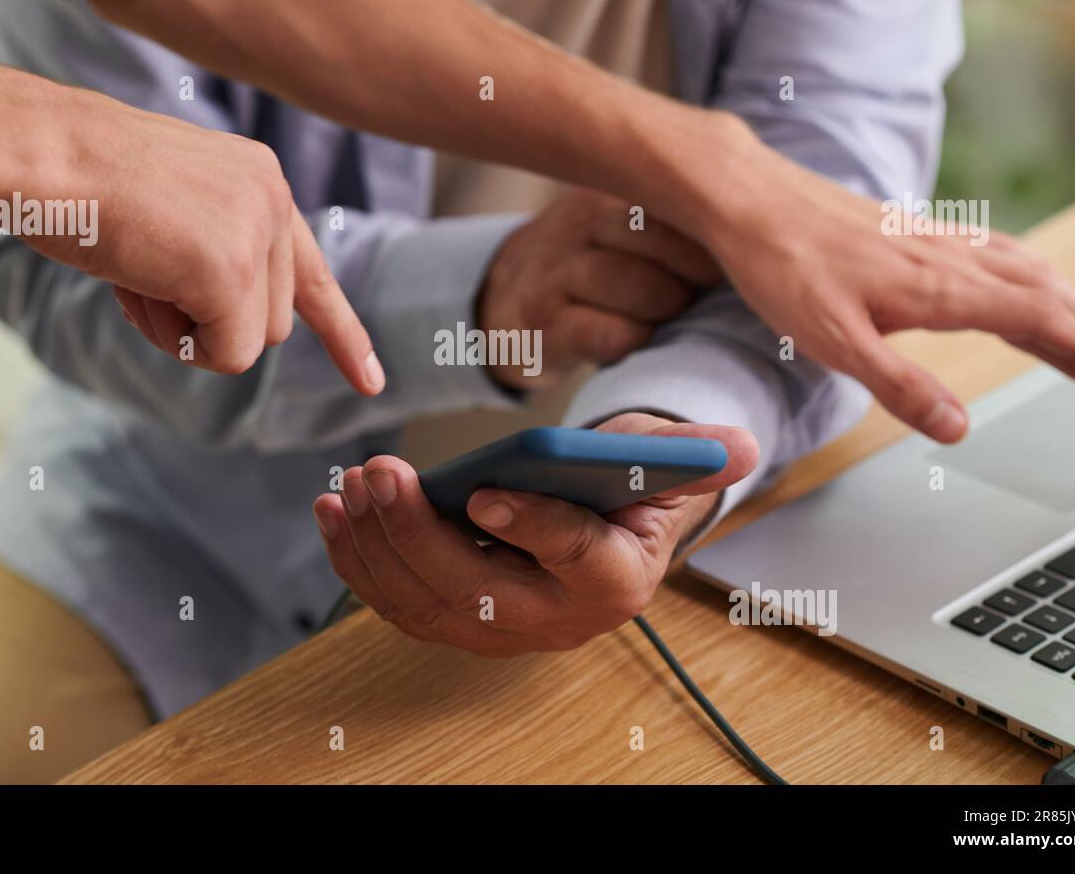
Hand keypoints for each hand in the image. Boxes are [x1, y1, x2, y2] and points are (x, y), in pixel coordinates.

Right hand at [31, 90, 383, 388]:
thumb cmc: (79, 183)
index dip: (341, 332)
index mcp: (260, 181)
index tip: (372, 381)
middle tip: (144, 273)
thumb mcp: (169, 210)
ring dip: (188, 332)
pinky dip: (180, 342)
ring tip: (139, 271)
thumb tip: (231, 331)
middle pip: (271, 322)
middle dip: (208, 322)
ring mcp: (257, 233)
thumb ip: (216, 255)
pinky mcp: (232, 269)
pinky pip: (225, 355)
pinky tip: (141, 284)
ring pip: (251, 344)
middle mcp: (273, 200)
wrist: (39, 151)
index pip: (312, 272)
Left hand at [312, 412, 757, 654]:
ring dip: (378, 546)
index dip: (532, 528)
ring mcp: (499, 629)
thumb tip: (738, 444)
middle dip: (418, 535)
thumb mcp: (665, 465)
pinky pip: (398, 602)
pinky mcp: (456, 621)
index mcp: (616, 583)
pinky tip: (336, 511)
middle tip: (381, 476)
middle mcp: (555, 621)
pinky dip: (360, 560)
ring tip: (353, 486)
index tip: (484, 496)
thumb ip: (693, 455)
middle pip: (477, 592)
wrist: (602, 527)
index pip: (574, 559)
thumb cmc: (630, 491)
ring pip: (425, 603)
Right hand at [476, 189, 721, 389]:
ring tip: (660, 317)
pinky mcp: (541, 322)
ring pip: (646, 291)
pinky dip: (633, 343)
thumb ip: (678, 218)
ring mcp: (556, 270)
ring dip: (667, 313)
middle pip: (670, 242)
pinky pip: (612, 334)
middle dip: (699, 278)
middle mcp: (581, 220)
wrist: (503, 303)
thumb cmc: (594, 268)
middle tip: (694, 295)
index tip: (736, 260)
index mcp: (612, 188)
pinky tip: (628, 340)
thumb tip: (767, 234)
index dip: (720, 235)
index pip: (684, 197)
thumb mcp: (623, 225)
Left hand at [670, 116, 1074, 441]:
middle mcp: (952, 258)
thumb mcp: (833, 343)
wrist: (751, 200)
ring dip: (1072, 309)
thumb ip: (899, 387)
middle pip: (1051, 298)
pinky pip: (999, 251)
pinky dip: (1035, 276)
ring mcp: (937, 240)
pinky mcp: (917, 231)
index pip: (1043, 327)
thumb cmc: (783, 270)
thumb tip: (961, 429)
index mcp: (941, 289)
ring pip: (1030, 271)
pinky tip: (1029, 285)